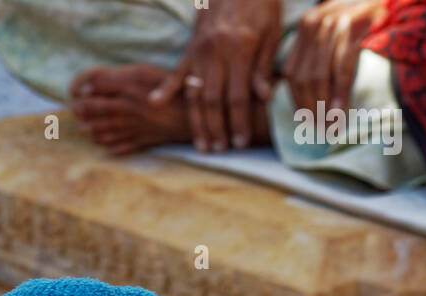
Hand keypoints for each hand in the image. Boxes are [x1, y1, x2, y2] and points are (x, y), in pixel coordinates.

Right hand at [148, 0, 280, 151]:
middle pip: (214, 101)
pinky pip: (176, 73)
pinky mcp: (190, 49)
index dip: (239, 122)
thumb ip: (264, 65)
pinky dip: (164, 89)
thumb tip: (264, 97)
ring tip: (201, 145)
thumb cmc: (259, 3)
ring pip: (196, 94)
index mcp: (240, 50)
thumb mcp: (271, 30)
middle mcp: (217, 53)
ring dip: (197, 122)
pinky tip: (154, 104)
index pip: (238, 96)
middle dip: (217, 129)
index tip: (241, 142)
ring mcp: (200, 52)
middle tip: (220, 151)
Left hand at [282, 0, 386, 115]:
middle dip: (311, 108)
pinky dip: (339, 93)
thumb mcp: (335, 34)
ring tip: (331, 126)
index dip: (298, 101)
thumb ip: (317, 58)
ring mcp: (333, 23)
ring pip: (319, 76)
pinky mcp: (353, 27)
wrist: (390, 0)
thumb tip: (305, 102)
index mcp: (306, 26)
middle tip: (322, 130)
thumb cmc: (365, 21)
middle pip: (304, 78)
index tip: (306, 122)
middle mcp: (315, 23)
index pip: (292, 73)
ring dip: (324, 105)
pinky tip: (339, 110)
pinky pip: (341, 68)